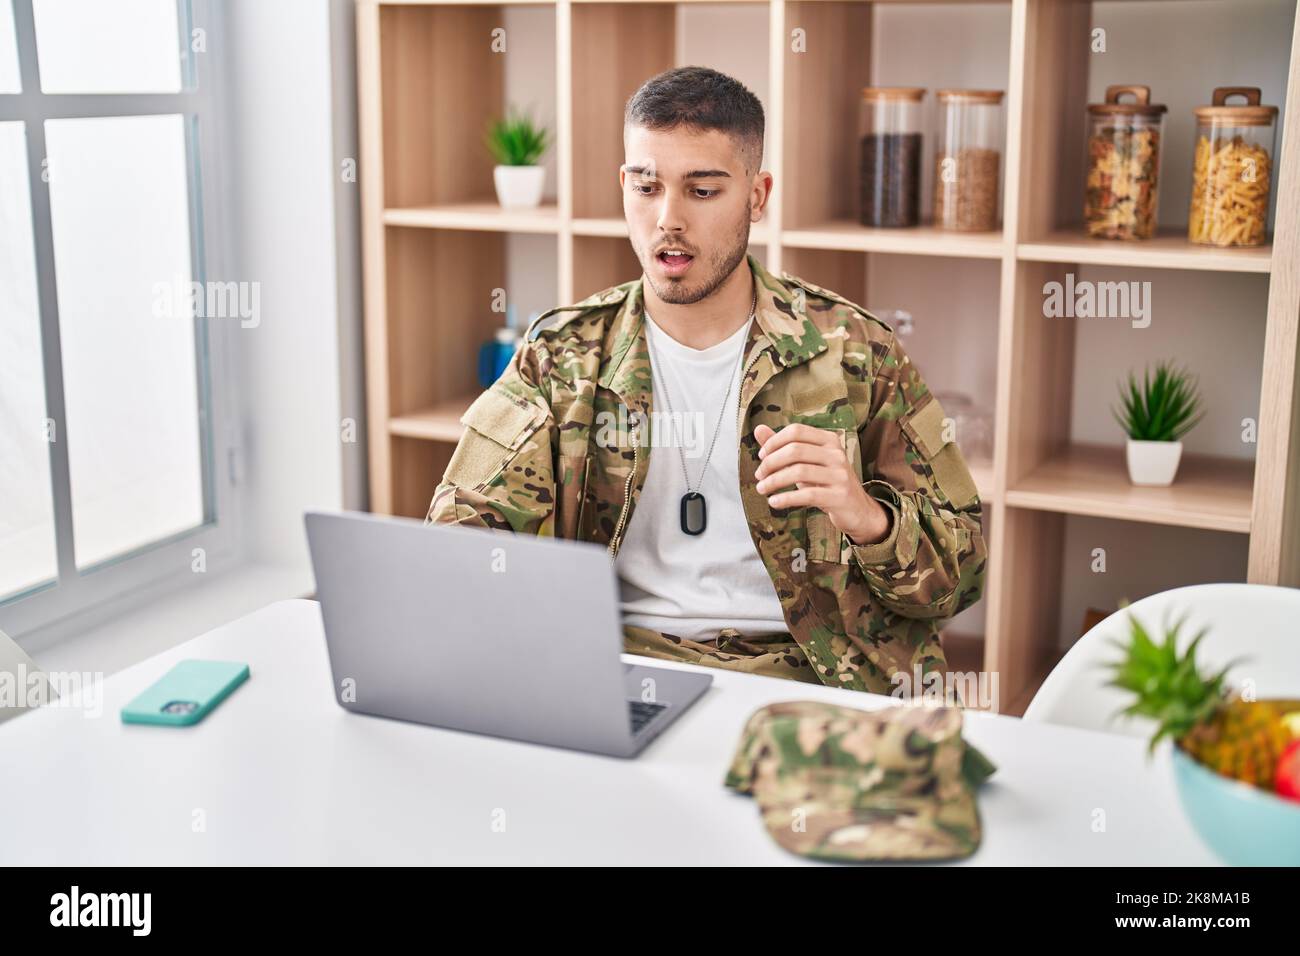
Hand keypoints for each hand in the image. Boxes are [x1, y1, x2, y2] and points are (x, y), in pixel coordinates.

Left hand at [753, 423, 890, 545]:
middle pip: (795, 450)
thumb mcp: (806, 462)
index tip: (761, 456)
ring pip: (799, 471)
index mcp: (829, 440)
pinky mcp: (840, 496)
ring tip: (762, 489)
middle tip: (759, 475)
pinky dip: (786, 499)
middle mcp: (837, 454)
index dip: (774, 442)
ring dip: (774, 481)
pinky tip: (774, 502)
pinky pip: (808, 495)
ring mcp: (840, 475)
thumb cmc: (827, 482)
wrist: (857, 510)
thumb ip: (783, 446)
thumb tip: (758, 429)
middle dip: (770, 463)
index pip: (796, 431)